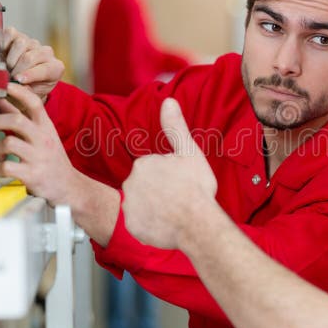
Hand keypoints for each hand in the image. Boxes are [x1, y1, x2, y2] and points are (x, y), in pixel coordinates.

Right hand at [0, 27, 64, 100]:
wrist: (19, 84)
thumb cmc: (26, 91)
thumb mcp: (29, 97)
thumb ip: (25, 92)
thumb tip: (12, 85)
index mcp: (55, 68)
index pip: (46, 69)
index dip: (30, 74)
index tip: (19, 79)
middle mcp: (46, 53)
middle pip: (30, 57)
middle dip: (16, 69)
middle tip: (9, 77)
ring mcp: (32, 43)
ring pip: (21, 43)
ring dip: (10, 58)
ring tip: (6, 67)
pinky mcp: (17, 35)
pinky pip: (10, 33)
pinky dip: (3, 43)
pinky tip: (1, 54)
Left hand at [0, 82, 78, 203]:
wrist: (68, 186)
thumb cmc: (52, 159)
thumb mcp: (43, 136)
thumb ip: (23, 119)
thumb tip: (3, 102)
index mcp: (46, 128)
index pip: (35, 104)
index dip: (19, 92)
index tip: (6, 87)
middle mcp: (43, 140)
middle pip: (16, 121)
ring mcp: (37, 158)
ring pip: (7, 143)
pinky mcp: (32, 175)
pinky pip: (6, 167)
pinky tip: (2, 169)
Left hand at [122, 98, 217, 248]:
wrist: (197, 223)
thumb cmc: (196, 188)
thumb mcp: (189, 152)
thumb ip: (175, 127)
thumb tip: (168, 101)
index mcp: (143, 164)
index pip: (153, 169)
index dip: (168, 177)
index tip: (180, 184)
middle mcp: (130, 183)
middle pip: (144, 186)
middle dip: (157, 192)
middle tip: (177, 198)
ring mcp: (129, 206)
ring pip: (141, 205)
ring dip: (153, 208)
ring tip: (173, 213)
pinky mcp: (131, 226)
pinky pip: (139, 224)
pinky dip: (149, 225)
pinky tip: (165, 225)